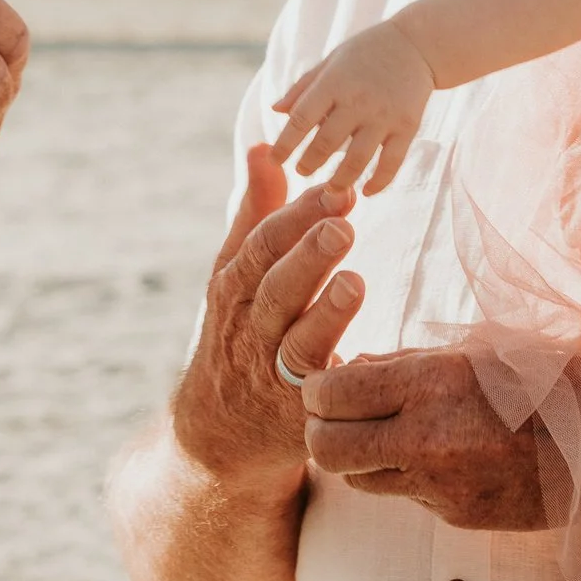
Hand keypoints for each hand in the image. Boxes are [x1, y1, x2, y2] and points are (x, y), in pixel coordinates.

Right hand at [169, 146, 364, 499]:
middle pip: (276, 287)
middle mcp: (248, 328)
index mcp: (234, 288)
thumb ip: (257, 214)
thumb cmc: (237, 334)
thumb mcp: (235, 275)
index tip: (336, 188)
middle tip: (343, 223)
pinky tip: (365, 358)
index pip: (263, 244)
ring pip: (295, 341)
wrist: (216, 433)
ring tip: (354, 282)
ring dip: (325, 312)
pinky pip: (318, 396)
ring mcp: (270, 374)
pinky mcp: (295, 416)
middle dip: (308, 254)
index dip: (298, 216)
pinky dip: (337, 378)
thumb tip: (266, 147)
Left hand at [268, 21, 432, 194]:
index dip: (284, 144)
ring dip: (340, 179)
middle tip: (302, 171)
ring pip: (357, 159)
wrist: (417, 44)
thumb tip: (276, 111)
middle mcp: (358, 101)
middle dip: (309, 163)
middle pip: (326, 143)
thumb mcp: (331, 60)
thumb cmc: (366, 51)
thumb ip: (304, 87)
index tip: (275, 160)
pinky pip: (391, 162)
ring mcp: (384, 116)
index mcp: (334, 83)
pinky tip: (366, 191)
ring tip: (330, 188)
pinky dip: (379, 181)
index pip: (301, 119)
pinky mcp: (407, 126)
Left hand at [301, 345, 546, 529]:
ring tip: (380, 435)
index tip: (324, 383)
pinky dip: (408, 477)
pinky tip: (439, 455)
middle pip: (326, 449)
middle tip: (328, 417)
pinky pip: (408, 498)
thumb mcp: (476, 350)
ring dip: (356, 458)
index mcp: (431, 383)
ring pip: (358, 481)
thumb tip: (349, 368)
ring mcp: (441, 485)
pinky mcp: (458, 517)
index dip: (315, 389)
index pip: (332, 393)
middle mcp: (427, 438)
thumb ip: (406, 362)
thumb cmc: (548, 376)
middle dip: (317, 431)